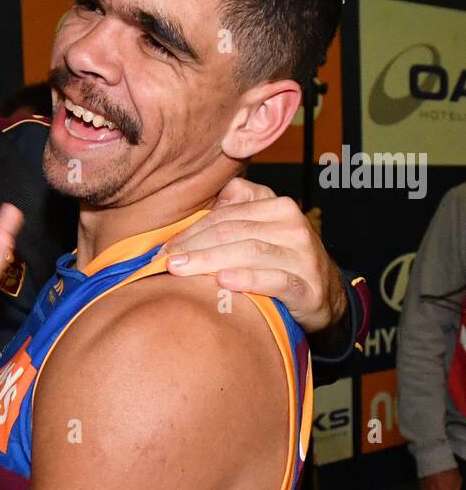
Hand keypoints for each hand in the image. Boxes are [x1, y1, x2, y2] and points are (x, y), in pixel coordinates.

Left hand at [162, 178, 344, 332]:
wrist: (325, 295)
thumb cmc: (281, 260)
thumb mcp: (263, 228)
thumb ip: (238, 208)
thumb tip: (211, 194)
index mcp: (277, 207)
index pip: (224, 216)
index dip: (190, 231)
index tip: (163, 249)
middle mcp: (292, 227)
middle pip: (233, 233)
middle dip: (194, 246)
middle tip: (164, 262)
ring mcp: (303, 257)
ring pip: (250, 253)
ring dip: (210, 260)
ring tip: (181, 270)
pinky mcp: (308, 288)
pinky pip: (276, 281)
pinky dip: (248, 280)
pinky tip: (223, 281)